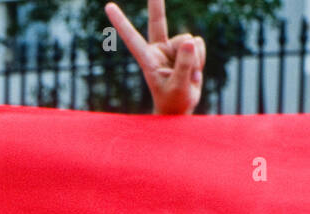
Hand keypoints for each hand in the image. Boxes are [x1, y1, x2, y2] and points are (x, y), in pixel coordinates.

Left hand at [105, 0, 203, 115]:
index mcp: (147, 59)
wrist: (180, 108)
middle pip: (157, 22)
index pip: (131, 37)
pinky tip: (195, 72)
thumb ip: (184, 65)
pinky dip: (201, 58)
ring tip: (190, 76)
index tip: (108, 6)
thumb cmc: (173, 102)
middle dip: (156, 5)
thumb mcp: (178, 86)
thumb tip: (192, 40)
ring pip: (189, 40)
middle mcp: (158, 49)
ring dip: (195, 58)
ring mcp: (172, 48)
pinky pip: (199, 44)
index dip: (121, 22)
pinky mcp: (186, 49)